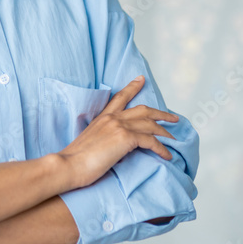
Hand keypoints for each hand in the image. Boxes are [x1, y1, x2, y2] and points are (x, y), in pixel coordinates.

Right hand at [57, 75, 177, 189]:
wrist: (68, 164)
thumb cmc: (75, 159)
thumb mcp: (91, 142)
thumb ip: (105, 138)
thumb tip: (116, 147)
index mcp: (102, 117)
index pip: (120, 97)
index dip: (132, 87)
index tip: (141, 79)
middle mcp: (112, 118)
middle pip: (143, 110)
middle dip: (161, 113)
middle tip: (173, 117)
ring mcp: (119, 126)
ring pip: (150, 124)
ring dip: (165, 132)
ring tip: (174, 139)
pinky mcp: (125, 138)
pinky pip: (151, 141)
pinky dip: (161, 149)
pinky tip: (167, 156)